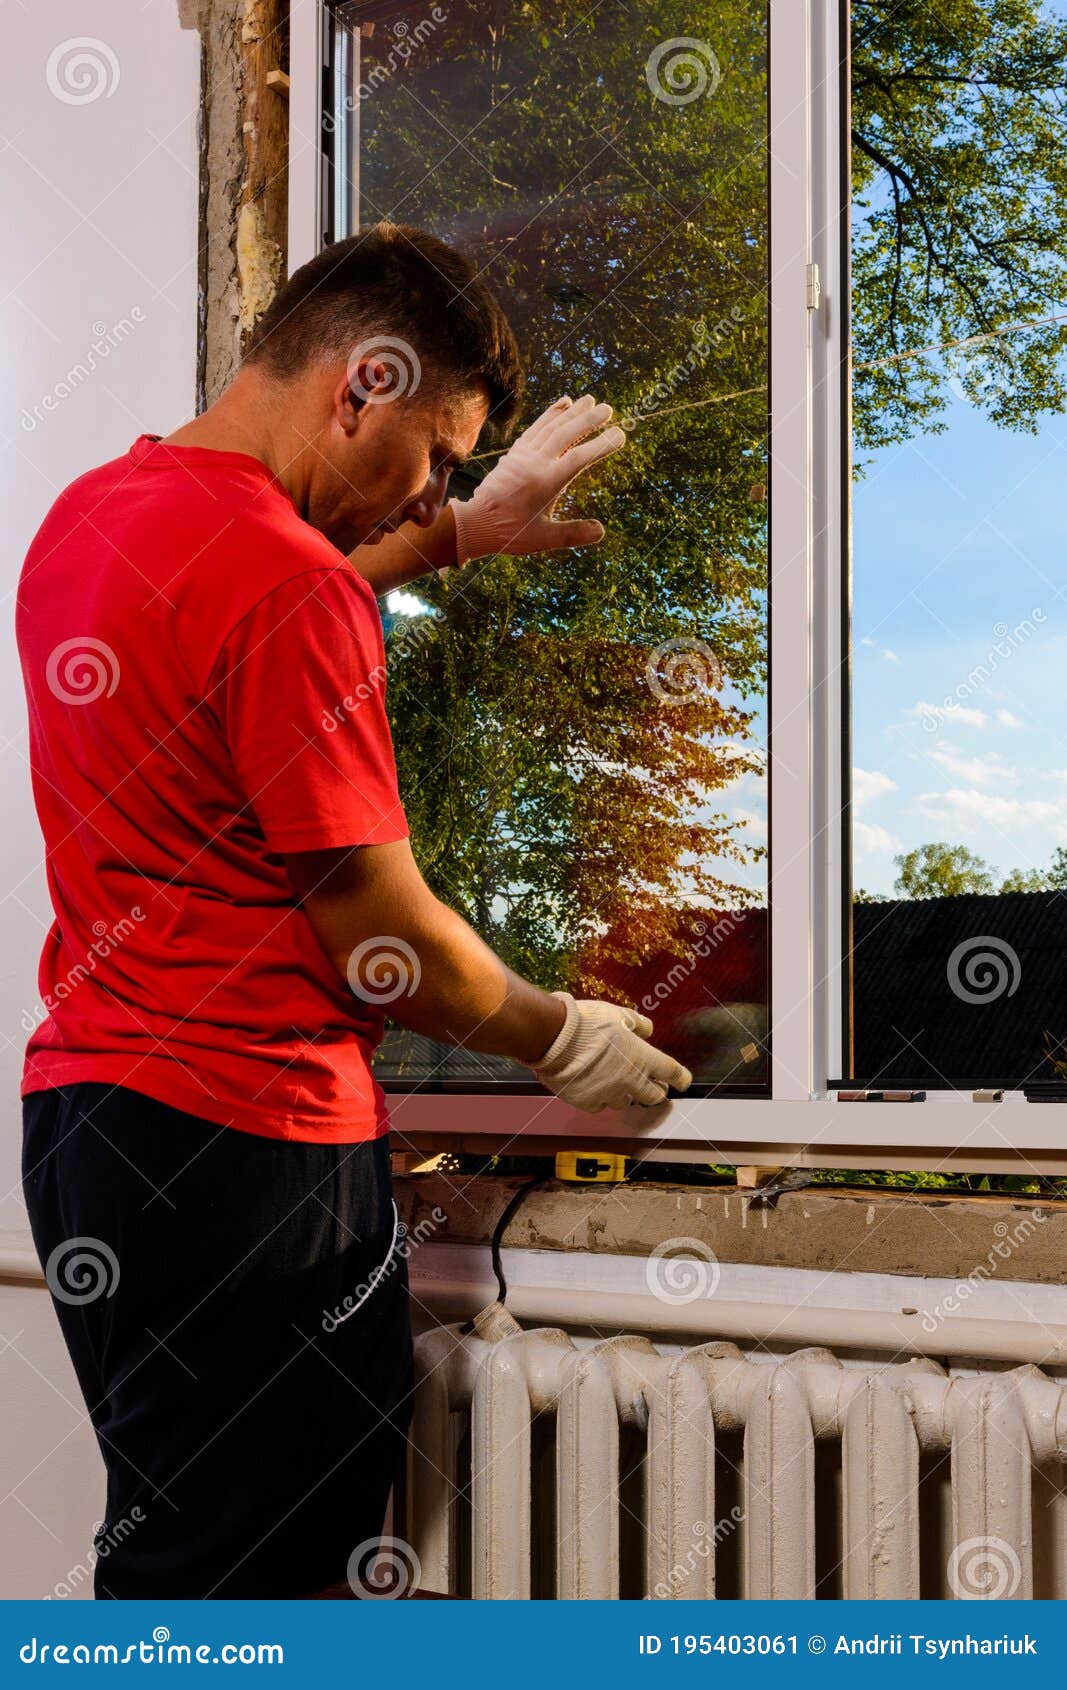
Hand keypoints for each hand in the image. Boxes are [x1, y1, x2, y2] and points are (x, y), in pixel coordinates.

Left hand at [450, 395, 625, 563]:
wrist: (475, 523)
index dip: (601, 445)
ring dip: (571, 411)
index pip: (579, 458)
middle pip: (565, 434)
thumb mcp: (543, 538)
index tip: (620, 435)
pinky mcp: (515, 452)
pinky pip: (536, 427)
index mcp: (546, 483)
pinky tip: (563, 404)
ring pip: (551, 426)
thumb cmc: (509, 533)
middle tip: (608, 408)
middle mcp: (535, 463)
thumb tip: (601, 531)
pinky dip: (551, 413)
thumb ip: (573, 533)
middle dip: (588, 419)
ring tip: (590, 399)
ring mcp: (523, 455)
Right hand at [532, 992, 691, 1112]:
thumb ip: (637, 1023)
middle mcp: (630, 1080)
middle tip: (654, 1085)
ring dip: (626, 1094)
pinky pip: (600, 1105)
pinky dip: (601, 1098)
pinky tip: (595, 1087)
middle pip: (653, 1096)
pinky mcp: (588, 1102)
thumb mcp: (618, 1014)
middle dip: (656, 1090)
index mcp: (642, 1058)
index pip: (672, 1072)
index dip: (681, 1078)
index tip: (683, 1081)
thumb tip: (648, 1029)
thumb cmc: (587, 1023)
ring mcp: (609, 1094)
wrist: (554, 1038)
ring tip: (619, 1084)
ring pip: (625, 1103)